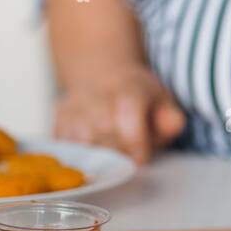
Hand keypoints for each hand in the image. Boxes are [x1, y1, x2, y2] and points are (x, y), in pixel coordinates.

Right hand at [53, 63, 185, 162]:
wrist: (101, 74)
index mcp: (128, 93)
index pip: (131, 134)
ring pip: (89, 153)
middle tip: (127, 143)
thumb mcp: (162, 100)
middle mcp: (96, 102)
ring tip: (110, 141)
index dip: (139, 150)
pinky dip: (84, 154)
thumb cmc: (137, 94)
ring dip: (103, 155)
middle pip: (110, 147)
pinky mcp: (58, 125)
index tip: (142, 153)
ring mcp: (73, 114)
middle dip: (123, 153)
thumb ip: (170, 118)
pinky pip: (71, 154)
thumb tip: (173, 125)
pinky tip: (93, 140)